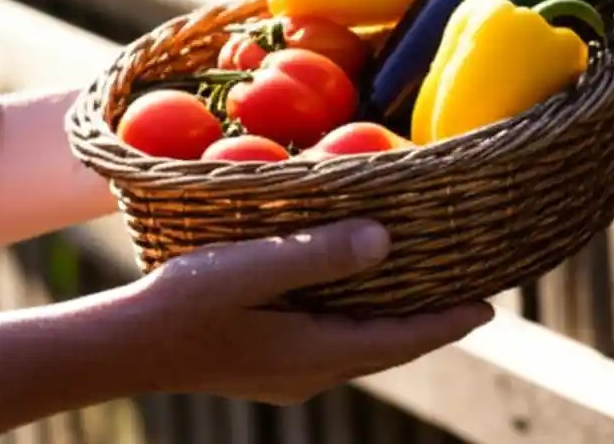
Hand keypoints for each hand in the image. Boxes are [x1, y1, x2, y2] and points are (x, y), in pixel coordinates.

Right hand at [121, 218, 493, 404]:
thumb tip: (385, 240)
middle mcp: (313, 372)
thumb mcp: (250, 268)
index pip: (404, 339)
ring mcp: (290, 373)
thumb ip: (317, 253)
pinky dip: (364, 321)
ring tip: (427, 293)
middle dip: (433, 323)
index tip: (490, 307)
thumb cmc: (182, 302)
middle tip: (471, 295)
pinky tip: (358, 298)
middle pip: (391, 346)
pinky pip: (337, 343)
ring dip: (399, 323)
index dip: (449, 322)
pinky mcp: (270, 364)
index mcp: (320, 351)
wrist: (123, 348)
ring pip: (364, 347)